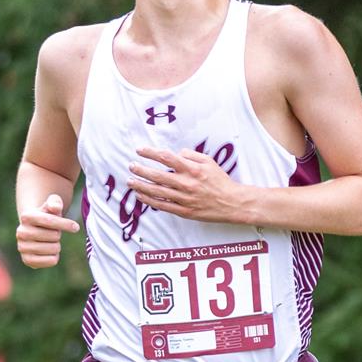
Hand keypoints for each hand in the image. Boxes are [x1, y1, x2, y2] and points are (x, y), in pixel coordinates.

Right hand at [15, 193, 77, 268]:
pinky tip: (48, 252)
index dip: (65, 224)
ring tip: (49, 242)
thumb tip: (55, 207)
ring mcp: (22, 247)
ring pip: (54, 249)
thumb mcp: (51, 206)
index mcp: (26, 217)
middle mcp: (21, 232)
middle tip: (53, 233)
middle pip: (54, 236)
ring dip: (56, 246)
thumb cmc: (46, 217)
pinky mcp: (27, 260)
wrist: (34, 231)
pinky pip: (51, 261)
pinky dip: (54, 257)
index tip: (76, 227)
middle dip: (58, 234)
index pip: (50, 220)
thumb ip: (55, 202)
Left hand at [128, 147, 246, 223]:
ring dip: (141, 185)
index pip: (166, 158)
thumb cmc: (220, 181)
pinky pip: (162, 206)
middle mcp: (186, 183)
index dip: (151, 153)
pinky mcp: (184, 211)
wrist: (232, 203)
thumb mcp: (209, 161)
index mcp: (192, 169)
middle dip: (141, 170)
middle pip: (157, 175)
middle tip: (131, 165)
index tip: (140, 150)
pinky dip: (149, 200)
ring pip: (157, 191)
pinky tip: (140, 195)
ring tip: (130, 181)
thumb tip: (177, 152)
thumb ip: (191, 155)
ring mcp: (184, 199)